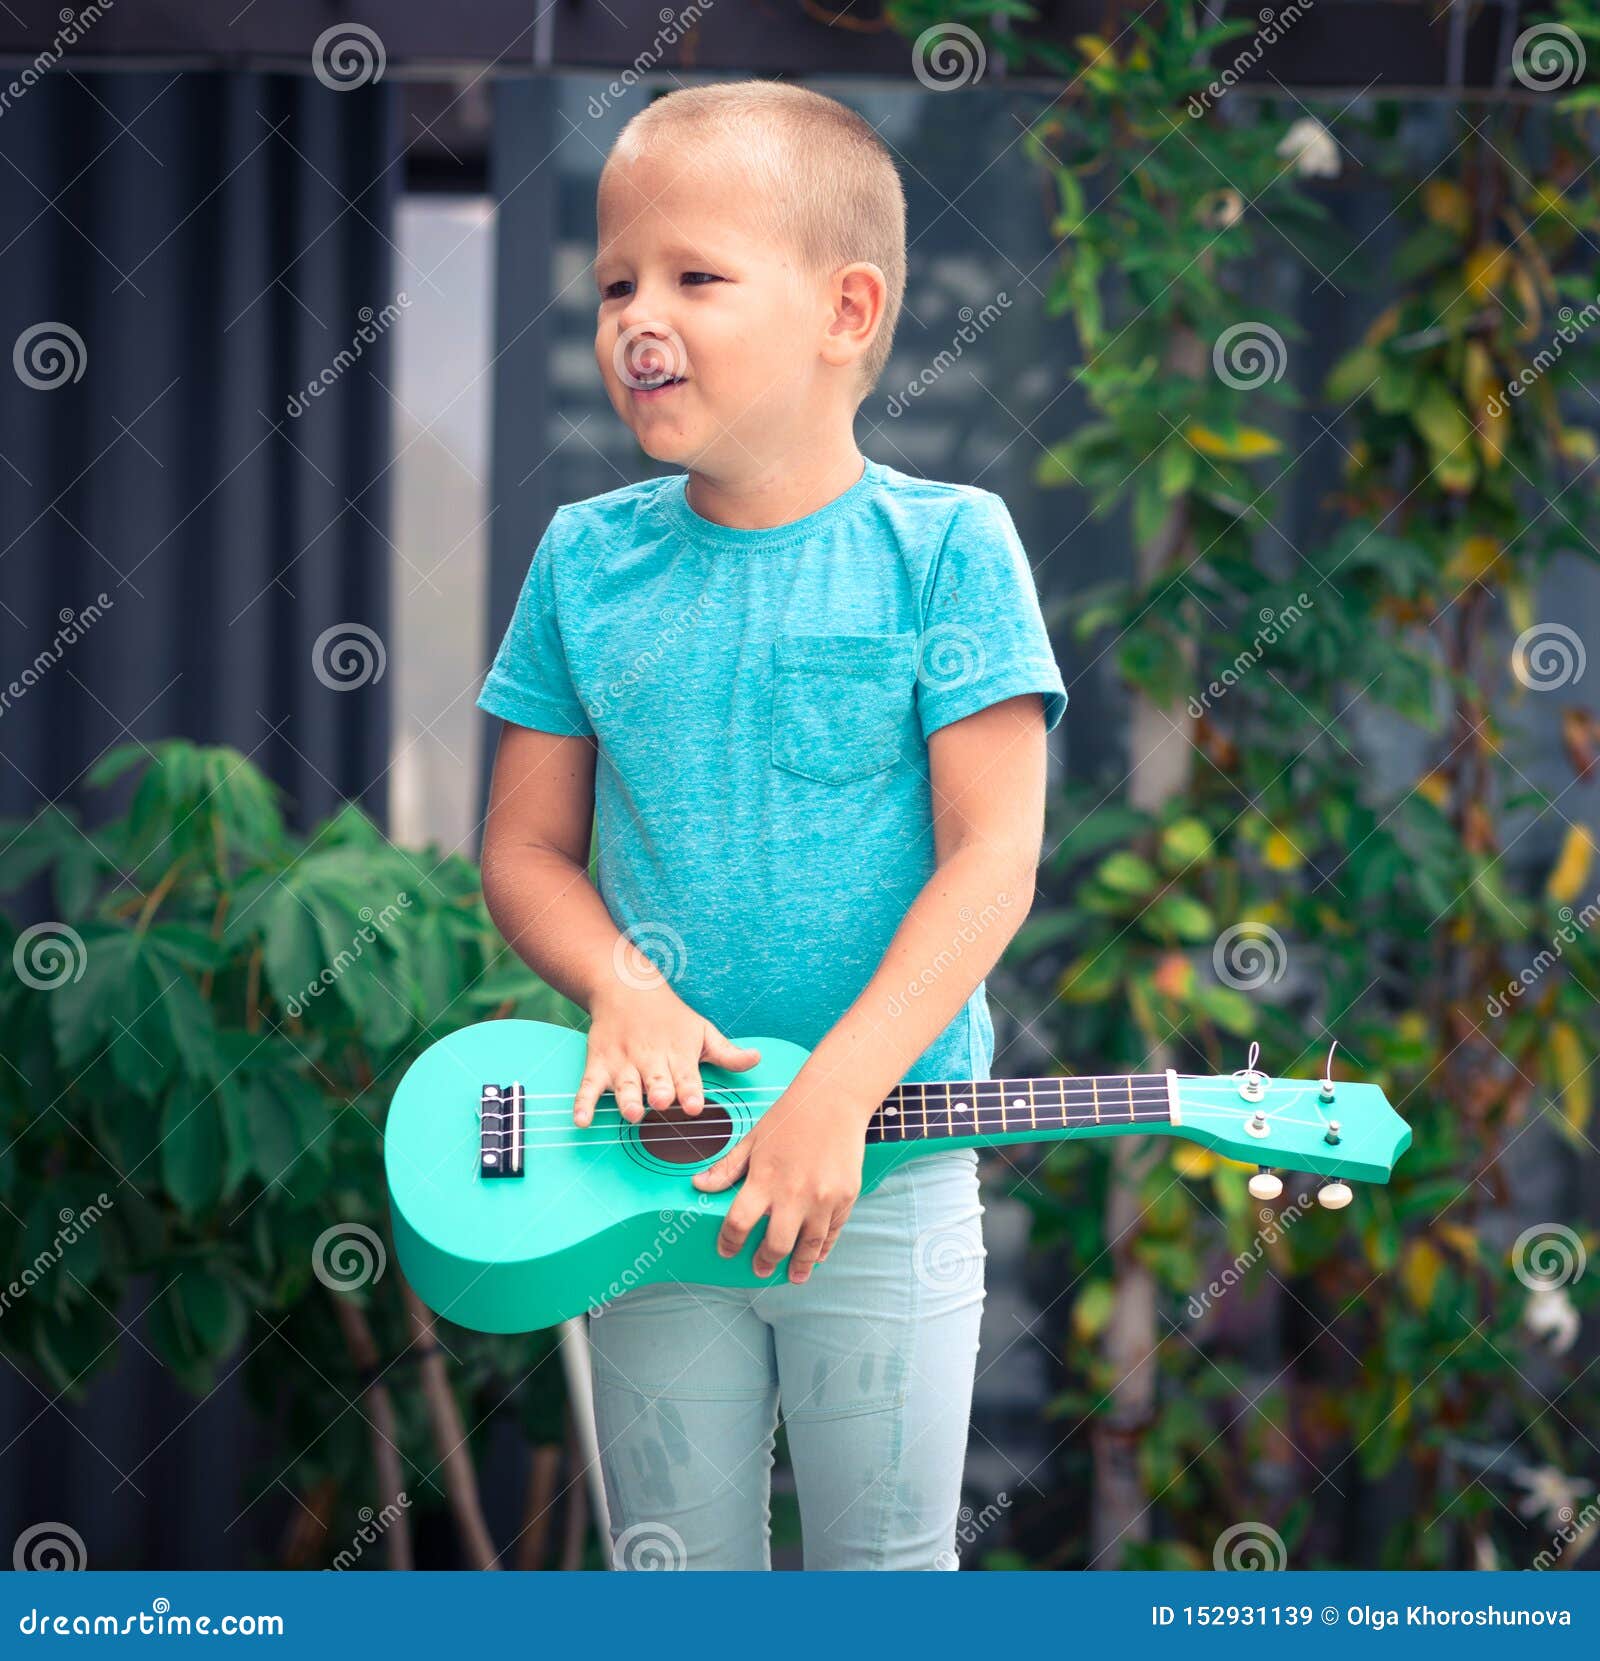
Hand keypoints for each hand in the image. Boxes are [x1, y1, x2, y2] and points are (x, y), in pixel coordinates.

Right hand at [573, 969, 759, 1126]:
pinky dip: (583, 1103)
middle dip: (660, 1092)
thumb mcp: (703, 1030)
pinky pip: (588, 1087)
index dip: (691, 1092)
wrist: (626, 988)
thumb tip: (757, 1059)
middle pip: (656, 1080)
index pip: (687, 1076)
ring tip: (633, 1112)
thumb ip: (728, 1053)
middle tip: (664, 1102)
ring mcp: (622, 1063)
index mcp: (678, 1054)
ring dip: (629, 1099)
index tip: (696, 1106)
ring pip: (625, 1085)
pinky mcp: (598, 1065)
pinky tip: (581, 1120)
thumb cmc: (671, 1018)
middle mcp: (650, 1060)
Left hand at [690, 1085, 868, 1283]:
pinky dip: (823, 1248)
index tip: (726, 1249)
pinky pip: (832, 1233)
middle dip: (764, 1261)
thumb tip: (699, 1185)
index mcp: (764, 1179)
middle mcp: (794, 1194)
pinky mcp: (845, 1197)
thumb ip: (727, 1167)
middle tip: (759, 1268)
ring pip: (808, 1247)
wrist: (834, 1099)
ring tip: (791, 1276)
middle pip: (775, 1245)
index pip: (739, 1223)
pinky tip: (816, 1256)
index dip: (729, 1242)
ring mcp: (823, 1198)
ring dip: (797, 1266)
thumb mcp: (752, 1139)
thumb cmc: (789, 1117)